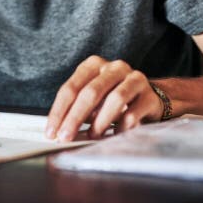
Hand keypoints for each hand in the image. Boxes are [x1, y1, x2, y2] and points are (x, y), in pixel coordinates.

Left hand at [45, 56, 163, 140]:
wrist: (149, 98)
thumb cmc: (112, 99)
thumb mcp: (93, 99)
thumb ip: (76, 109)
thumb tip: (59, 130)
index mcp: (94, 65)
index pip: (71, 88)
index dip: (59, 111)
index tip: (51, 132)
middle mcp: (114, 67)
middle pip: (90, 92)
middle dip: (75, 118)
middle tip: (65, 137)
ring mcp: (134, 79)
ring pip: (115, 99)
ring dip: (100, 121)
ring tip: (92, 136)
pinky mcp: (150, 95)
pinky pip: (133, 113)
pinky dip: (121, 127)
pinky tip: (114, 134)